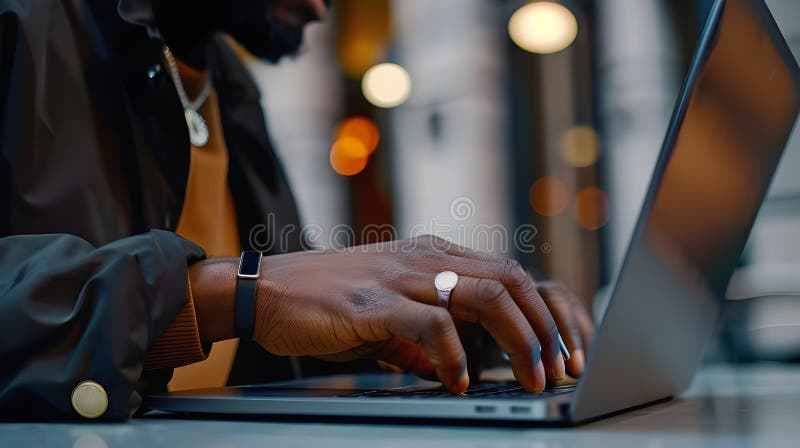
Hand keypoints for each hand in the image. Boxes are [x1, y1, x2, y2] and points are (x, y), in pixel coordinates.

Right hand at [246, 236, 591, 393]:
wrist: (265, 290)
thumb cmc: (325, 302)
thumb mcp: (385, 313)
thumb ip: (423, 335)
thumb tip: (455, 367)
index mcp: (432, 255)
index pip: (508, 274)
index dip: (544, 311)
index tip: (563, 349)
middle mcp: (424, 257)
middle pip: (510, 281)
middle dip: (547, 328)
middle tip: (562, 369)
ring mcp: (400, 276)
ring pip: (485, 295)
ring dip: (520, 341)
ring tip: (532, 378)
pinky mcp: (374, 303)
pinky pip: (431, 324)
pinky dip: (456, 356)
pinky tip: (459, 382)